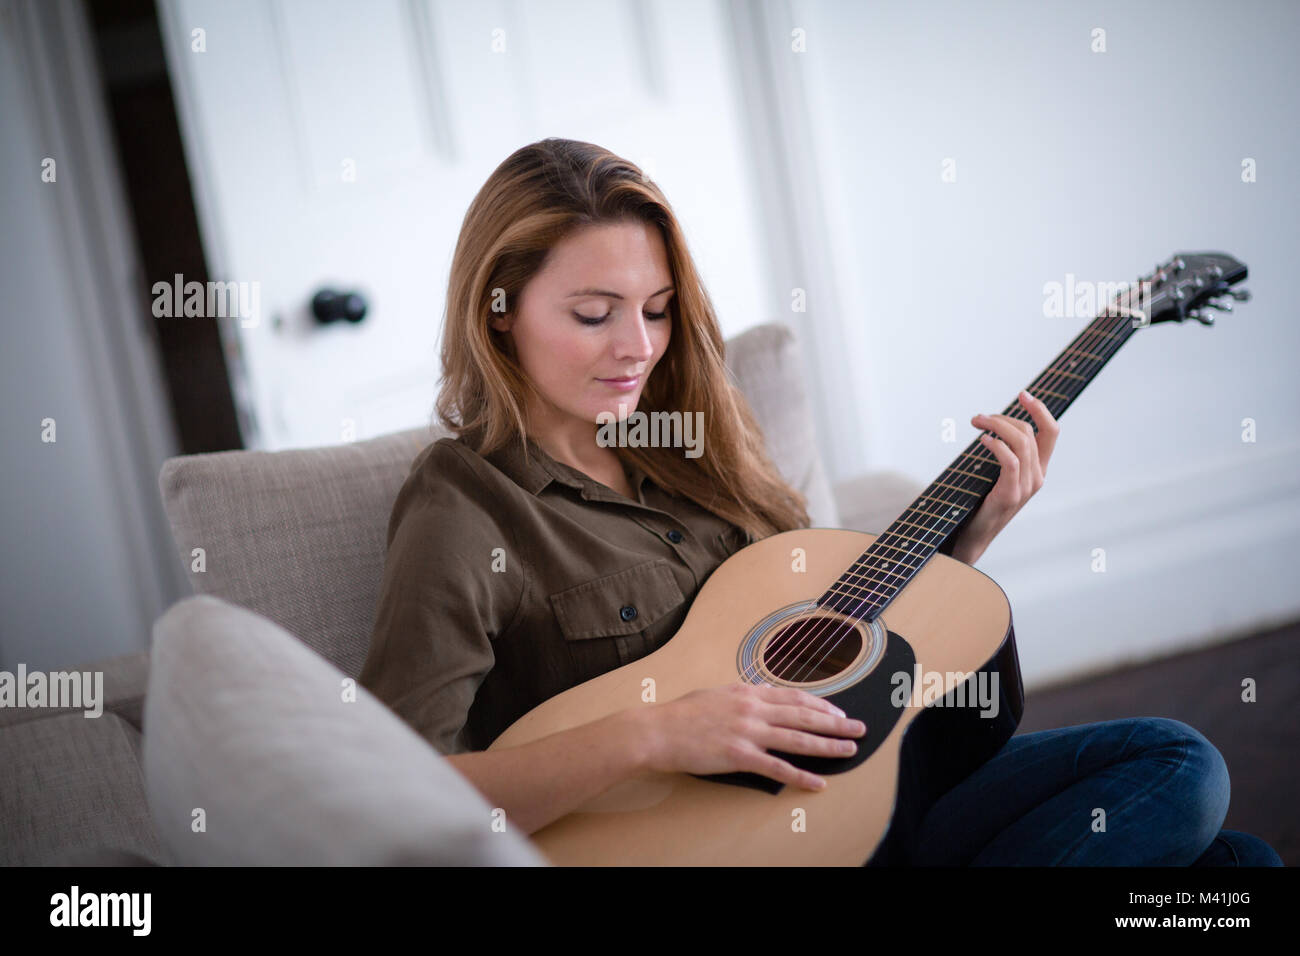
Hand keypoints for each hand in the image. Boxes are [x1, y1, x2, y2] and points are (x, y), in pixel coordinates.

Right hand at [634, 683, 866, 789]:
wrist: (658, 730)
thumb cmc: (682, 714)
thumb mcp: (717, 694)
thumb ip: (743, 695)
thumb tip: (762, 693)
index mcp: (748, 692)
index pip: (794, 697)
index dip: (821, 705)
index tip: (838, 711)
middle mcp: (753, 709)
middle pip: (804, 716)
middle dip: (836, 722)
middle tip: (859, 728)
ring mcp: (748, 732)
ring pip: (798, 739)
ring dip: (828, 745)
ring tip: (849, 750)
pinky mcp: (740, 755)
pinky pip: (778, 767)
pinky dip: (801, 776)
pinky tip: (818, 782)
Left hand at [957, 389, 1059, 562]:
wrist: (974, 536)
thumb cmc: (981, 502)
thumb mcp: (998, 474)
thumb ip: (1005, 454)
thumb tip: (992, 424)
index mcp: (1038, 470)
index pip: (1051, 432)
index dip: (1041, 410)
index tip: (1023, 394)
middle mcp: (1037, 477)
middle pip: (1030, 433)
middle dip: (1003, 417)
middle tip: (979, 418)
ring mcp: (1026, 487)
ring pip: (1021, 443)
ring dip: (996, 426)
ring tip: (976, 423)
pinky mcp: (1010, 495)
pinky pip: (1010, 461)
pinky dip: (996, 445)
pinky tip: (982, 440)